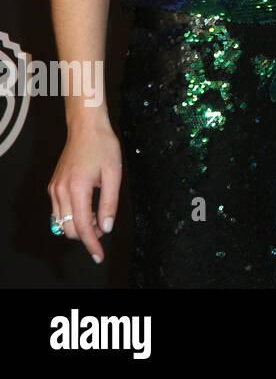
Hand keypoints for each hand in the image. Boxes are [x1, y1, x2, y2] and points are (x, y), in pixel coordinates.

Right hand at [48, 119, 120, 263]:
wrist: (86, 128)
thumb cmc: (103, 147)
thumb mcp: (114, 174)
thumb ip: (110, 203)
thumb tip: (106, 227)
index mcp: (77, 188)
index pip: (81, 226)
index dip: (91, 244)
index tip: (99, 256)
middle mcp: (60, 191)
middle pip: (69, 229)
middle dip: (87, 234)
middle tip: (104, 224)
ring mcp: (54, 189)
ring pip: (62, 222)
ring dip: (79, 226)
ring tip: (98, 214)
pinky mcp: (53, 186)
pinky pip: (59, 211)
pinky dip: (72, 216)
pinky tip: (87, 208)